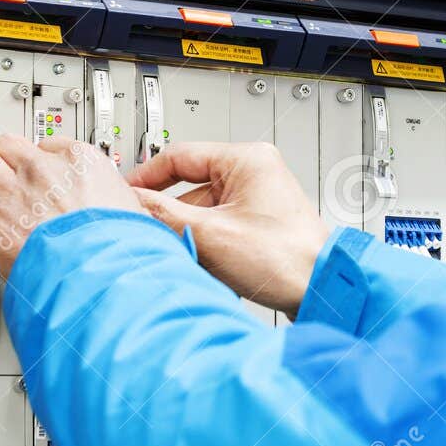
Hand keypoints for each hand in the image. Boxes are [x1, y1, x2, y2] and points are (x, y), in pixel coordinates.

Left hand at [0, 135, 145, 276]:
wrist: (101, 276)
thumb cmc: (120, 247)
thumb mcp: (132, 207)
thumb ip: (111, 198)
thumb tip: (114, 205)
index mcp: (81, 160)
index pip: (49, 143)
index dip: (45, 161)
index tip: (46, 172)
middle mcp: (43, 170)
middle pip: (8, 145)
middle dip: (8, 161)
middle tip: (13, 178)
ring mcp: (14, 194)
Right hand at [127, 142, 330, 318]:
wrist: (321, 290)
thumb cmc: (286, 260)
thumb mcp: (210, 235)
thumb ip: (163, 214)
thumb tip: (129, 202)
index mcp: (247, 159)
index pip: (179, 155)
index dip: (145, 176)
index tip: (123, 194)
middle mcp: (255, 172)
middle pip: (189, 184)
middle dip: (167, 211)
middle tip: (145, 229)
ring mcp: (258, 197)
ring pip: (201, 208)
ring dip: (185, 230)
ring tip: (178, 251)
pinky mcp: (259, 221)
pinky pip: (217, 223)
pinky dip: (202, 240)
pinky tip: (198, 261)